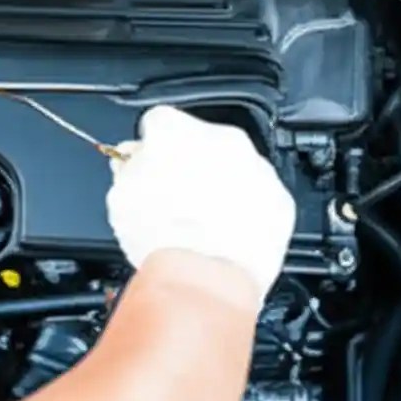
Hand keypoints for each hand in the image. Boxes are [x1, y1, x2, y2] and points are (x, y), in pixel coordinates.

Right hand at [106, 106, 296, 305]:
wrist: (202, 275)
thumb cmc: (160, 237)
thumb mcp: (121, 198)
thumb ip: (127, 169)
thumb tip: (130, 163)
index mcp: (176, 131)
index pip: (158, 124)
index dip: (150, 149)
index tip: (148, 168)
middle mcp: (220, 140)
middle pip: (202, 144)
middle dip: (189, 166)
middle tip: (175, 201)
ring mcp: (255, 168)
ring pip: (235, 170)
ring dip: (222, 188)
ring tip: (202, 224)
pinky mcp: (279, 200)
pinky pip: (262, 199)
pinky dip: (248, 214)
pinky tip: (227, 236)